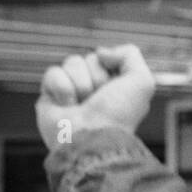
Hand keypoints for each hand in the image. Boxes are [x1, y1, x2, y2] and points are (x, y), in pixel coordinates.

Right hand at [35, 44, 155, 151]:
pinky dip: (62, 88)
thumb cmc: (118, 114)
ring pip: (72, 62)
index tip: (116, 89)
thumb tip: (101, 52)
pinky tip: (67, 106)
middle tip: (98, 99)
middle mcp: (93, 89)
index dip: (112, 68)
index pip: (107, 57)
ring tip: (82, 104)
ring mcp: (70, 92)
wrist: (92, 139)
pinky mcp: (49, 97)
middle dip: (97, 76)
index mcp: (114, 86)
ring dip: (81, 83)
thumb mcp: (142, 81)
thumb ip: (130, 55)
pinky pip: (53, 72)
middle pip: (90, 58)